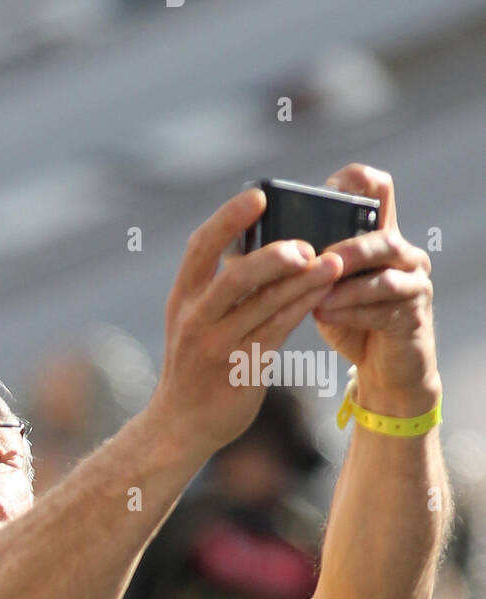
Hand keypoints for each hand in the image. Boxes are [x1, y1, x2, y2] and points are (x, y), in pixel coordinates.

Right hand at [150, 187, 342, 455]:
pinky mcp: (240, 369)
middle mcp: (194, 319)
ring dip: (301, 282)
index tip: (258, 196)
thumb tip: (263, 245)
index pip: (200, 248)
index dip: (229, 219)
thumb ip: (217, 287)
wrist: (180, 424)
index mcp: (182, 298)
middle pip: (234, 277)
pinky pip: (277, 331)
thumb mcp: (193, 321)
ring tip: (333, 263)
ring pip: (263, 305)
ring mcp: (215, 346)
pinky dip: (302, 309)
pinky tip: (323, 293)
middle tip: (306, 244)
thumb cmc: (194, 365)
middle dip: (273, 256)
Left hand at [313, 164, 437, 403]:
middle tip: (314, 258)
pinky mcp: (414, 316)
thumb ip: (294, 262)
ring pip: (386, 276)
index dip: (357, 181)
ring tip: (315, 297)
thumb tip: (236, 248)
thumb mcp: (316, 285)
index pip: (378, 189)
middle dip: (346, 248)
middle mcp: (400, 253)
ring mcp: (413, 282)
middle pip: (384, 236)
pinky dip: (352, 312)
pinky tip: (324, 314)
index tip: (328, 188)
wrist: (382, 365)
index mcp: (375, 235)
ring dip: (346, 286)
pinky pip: (386, 310)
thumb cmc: (344, 316)